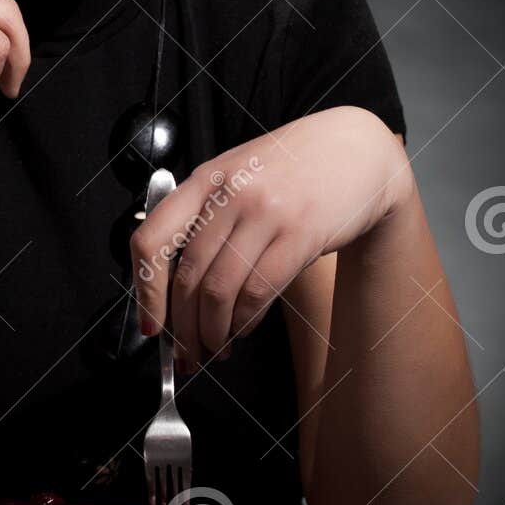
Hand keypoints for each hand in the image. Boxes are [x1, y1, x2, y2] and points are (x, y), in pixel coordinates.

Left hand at [130, 106, 409, 369]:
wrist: (358, 151)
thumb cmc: (292, 169)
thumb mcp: (238, 175)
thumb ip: (204, 216)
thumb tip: (169, 287)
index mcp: (204, 179)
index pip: (152, 240)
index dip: (146, 293)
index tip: (149, 325)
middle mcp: (230, 193)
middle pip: (187, 277)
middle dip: (182, 328)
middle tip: (186, 354)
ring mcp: (266, 212)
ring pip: (220, 291)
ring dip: (213, 332)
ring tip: (216, 349)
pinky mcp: (302, 234)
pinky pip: (258, 292)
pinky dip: (245, 322)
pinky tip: (243, 329)